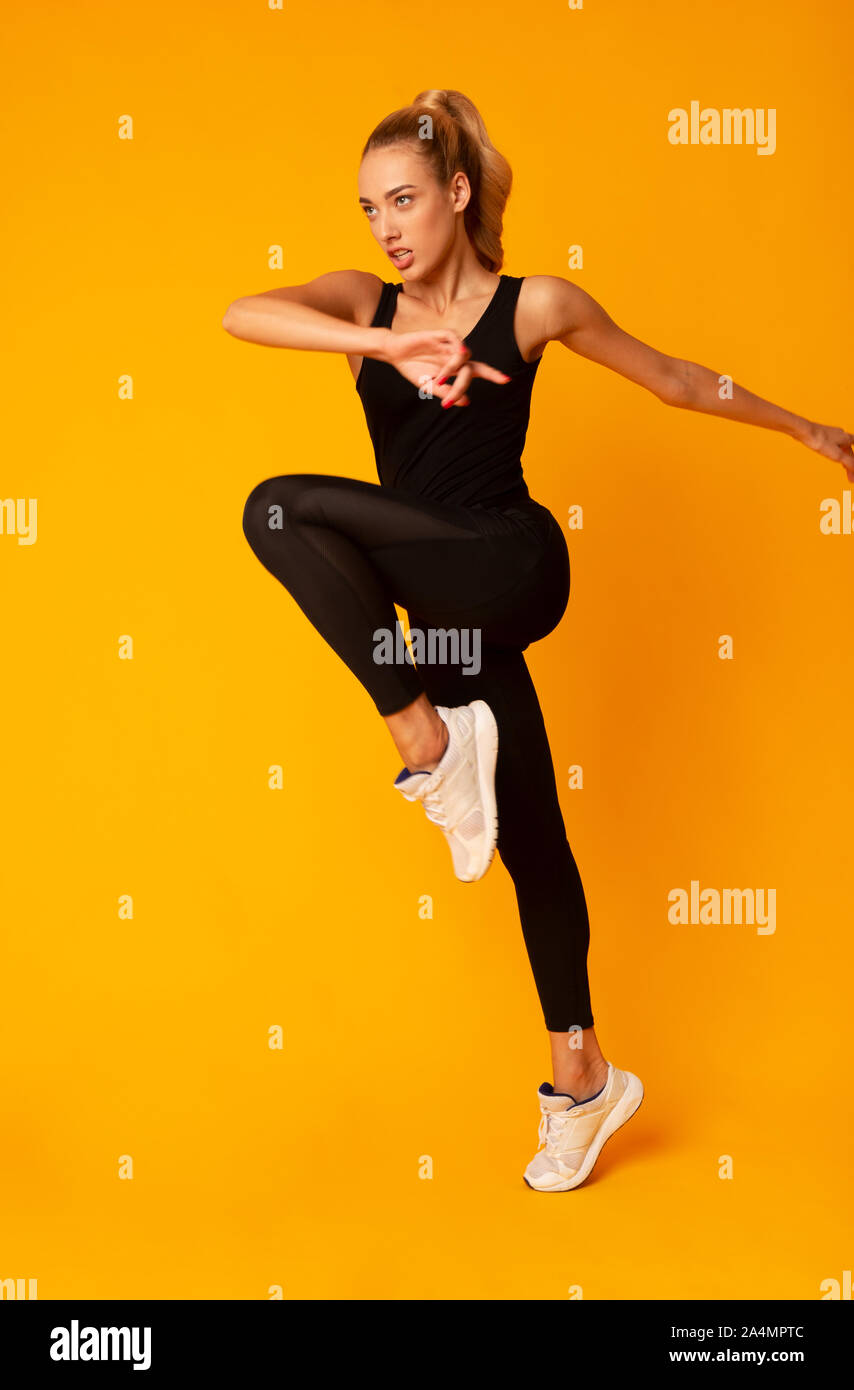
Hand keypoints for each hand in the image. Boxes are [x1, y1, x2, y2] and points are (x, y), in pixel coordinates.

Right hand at [380, 328, 510, 406]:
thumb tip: (466, 402)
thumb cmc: (413, 368)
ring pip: (465, 355)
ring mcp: (448, 345)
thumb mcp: (429, 386)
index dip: (493, 374)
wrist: (395, 353)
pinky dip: (457, 348)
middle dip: (464, 383)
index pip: (478, 370)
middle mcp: (455, 356)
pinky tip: (456, 353)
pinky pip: (455, 339)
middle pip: (472, 367)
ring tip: (439, 378)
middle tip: (452, 397)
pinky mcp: (440, 335)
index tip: (507, 380)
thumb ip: (447, 393)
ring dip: (454, 369)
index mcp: (455, 368)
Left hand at [801, 422, 853, 480]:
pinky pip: (832, 444)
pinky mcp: (822, 434)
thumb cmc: (820, 440)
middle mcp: (841, 434)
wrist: (805, 432)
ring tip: (841, 465)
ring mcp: (831, 433)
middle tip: (848, 472)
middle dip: (850, 461)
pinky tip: (829, 454)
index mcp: (847, 438)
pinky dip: (833, 452)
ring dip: (842, 456)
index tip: (853, 471)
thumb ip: (849, 462)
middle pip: (849, 449)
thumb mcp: (837, 455)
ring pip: (841, 446)